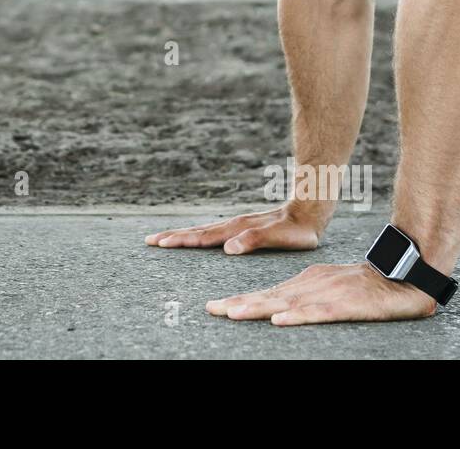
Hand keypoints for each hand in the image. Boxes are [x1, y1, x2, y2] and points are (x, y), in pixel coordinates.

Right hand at [145, 202, 329, 253]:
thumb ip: (253, 241)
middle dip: (173, 236)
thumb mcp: (280, 237)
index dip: (181, 241)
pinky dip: (199, 234)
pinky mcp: (242, 227)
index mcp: (237, 230)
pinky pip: (214, 231)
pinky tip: (196, 239)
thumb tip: (226, 249)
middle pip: (197, 231)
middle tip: (149, 240)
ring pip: (204, 230)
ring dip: (183, 234)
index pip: (203, 237)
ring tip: (164, 238)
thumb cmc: (298, 229)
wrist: (310, 210)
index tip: (159, 243)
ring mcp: (237, 225)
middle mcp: (233, 226)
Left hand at [206, 262, 436, 324]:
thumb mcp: (328, 287)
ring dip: (257, 308)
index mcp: (305, 281)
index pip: (267, 293)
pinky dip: (297, 316)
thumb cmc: (364, 286)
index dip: (241, 300)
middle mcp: (309, 285)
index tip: (217, 306)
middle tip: (211, 309)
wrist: (400, 277)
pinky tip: (279, 320)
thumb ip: (305, 295)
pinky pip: (316, 313)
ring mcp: (325, 294)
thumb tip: (280, 308)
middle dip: (238, 303)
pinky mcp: (343, 305)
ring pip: (285, 303)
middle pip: (268, 296)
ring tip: (233, 313)